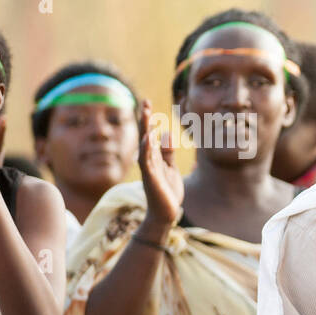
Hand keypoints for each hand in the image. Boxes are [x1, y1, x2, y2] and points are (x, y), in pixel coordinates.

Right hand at [138, 100, 183, 230]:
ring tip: (146, 114)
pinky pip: (147, 162)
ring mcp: (148, 170)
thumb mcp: (170, 168)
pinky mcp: (151, 179)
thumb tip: (165, 134)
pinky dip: (146, 150)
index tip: (147, 102)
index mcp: (154, 158)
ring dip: (145, 130)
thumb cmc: (167, 191)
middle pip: (144, 136)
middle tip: (144, 101)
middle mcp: (148, 161)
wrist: (167, 213)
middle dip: (145, 119)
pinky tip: (147, 139)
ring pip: (145, 146)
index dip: (148, 119)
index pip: (149, 134)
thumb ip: (167, 153)